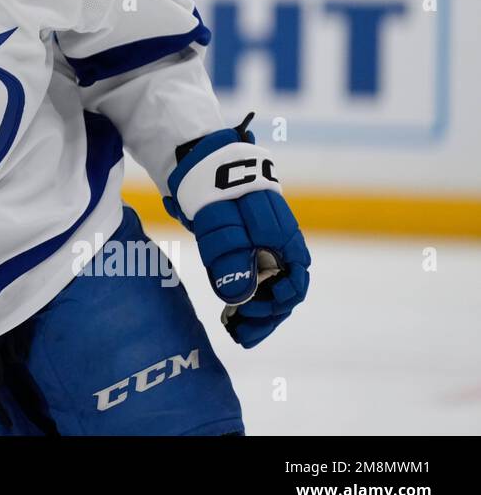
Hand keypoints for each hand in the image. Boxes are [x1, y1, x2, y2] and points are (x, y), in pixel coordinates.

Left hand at [164, 115, 310, 347]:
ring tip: (237, 329)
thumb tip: (238, 297)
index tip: (245, 312)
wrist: (201, 159)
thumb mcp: (218, 226)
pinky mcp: (252, 243)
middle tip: (240, 335)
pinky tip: (233, 311)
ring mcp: (268, 243)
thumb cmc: (213, 190)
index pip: (294, 285)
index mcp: (283, 238)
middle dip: (265, 316)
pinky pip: (259, 275)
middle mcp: (282, 243)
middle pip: (285, 290)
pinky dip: (249, 295)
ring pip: (273, 285)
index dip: (273, 306)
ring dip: (258, 310)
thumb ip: (230, 260)